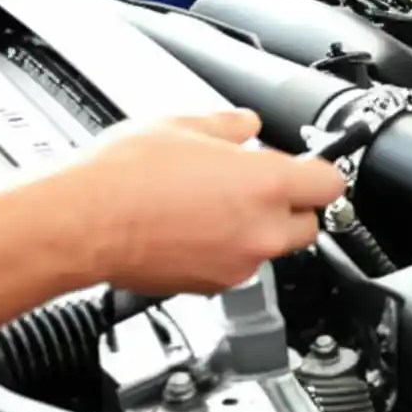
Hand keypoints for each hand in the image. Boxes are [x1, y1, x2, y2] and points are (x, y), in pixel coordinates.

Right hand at [41, 109, 343, 293]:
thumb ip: (229, 126)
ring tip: (214, 205)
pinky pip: (237, 266)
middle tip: (258, 186)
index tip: (309, 166)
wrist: (81, 224)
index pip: (330, 183)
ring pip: (271, 247)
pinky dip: (226, 250)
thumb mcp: (184, 126)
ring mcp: (238, 263)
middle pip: (308, 223)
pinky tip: (193, 229)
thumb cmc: (124, 176)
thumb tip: (246, 125)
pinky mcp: (211, 286)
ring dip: (256, 229)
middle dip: (291, 206)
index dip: (320, 171)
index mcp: (266, 184)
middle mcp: (261, 230)